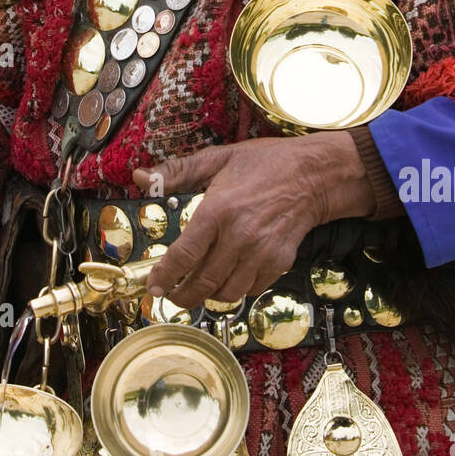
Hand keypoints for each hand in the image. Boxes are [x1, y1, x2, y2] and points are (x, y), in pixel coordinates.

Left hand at [131, 133, 374, 308]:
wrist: (312, 175)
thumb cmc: (265, 164)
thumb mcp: (218, 159)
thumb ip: (178, 171)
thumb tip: (142, 177)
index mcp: (218, 211)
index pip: (183, 256)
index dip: (164, 277)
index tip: (154, 287)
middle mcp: (238, 237)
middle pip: (202, 283)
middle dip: (182, 296)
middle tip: (172, 296)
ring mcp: (261, 253)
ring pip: (227, 293)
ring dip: (209, 296)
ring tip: (200, 287)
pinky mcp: (279, 262)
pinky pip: (251, 289)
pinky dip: (237, 290)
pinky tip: (230, 277)